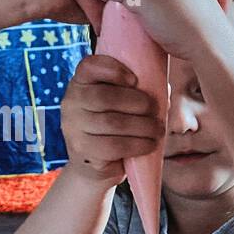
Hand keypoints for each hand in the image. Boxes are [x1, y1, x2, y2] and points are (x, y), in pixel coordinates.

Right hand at [59, 55, 164, 184]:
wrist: (96, 167)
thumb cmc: (115, 130)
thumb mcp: (123, 105)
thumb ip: (138, 91)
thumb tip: (162, 89)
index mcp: (80, 83)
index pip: (89, 66)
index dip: (113, 69)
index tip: (135, 80)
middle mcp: (71, 102)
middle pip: (105, 96)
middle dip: (139, 103)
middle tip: (156, 112)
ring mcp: (73, 127)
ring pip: (113, 122)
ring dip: (144, 126)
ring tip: (158, 130)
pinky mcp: (82, 150)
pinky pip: (114, 145)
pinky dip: (138, 144)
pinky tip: (150, 144)